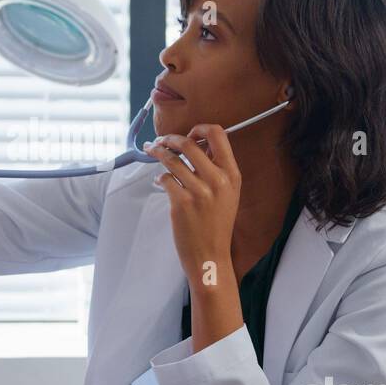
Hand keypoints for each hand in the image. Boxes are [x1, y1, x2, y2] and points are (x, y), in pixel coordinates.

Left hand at [143, 124, 242, 285]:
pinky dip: (160, 178)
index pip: (219, 135)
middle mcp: (218, 181)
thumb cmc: (216, 225)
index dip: (199, 128)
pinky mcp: (181, 203)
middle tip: (161, 141)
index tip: (188, 134)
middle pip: (189, 143)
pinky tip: (160, 182)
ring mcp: (199, 192)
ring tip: (153, 152)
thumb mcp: (228, 194)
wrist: (210, 256)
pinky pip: (165, 179)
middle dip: (170, 139)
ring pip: (172, 160)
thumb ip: (217, 169)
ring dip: (159, 153)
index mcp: (232, 175)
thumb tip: (196, 144)